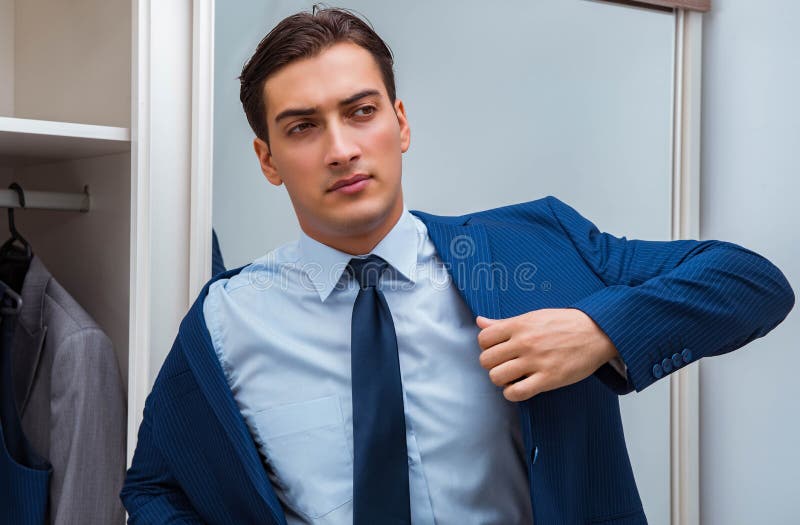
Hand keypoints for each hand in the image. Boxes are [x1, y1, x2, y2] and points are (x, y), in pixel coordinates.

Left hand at [476, 308, 619, 401]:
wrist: (597, 332)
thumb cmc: (565, 323)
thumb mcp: (533, 316)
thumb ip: (504, 322)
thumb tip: (480, 321)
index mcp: (519, 325)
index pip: (483, 338)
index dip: (487, 347)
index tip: (498, 350)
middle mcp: (524, 342)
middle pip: (486, 360)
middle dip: (492, 365)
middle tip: (505, 365)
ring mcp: (536, 361)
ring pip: (497, 377)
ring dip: (501, 380)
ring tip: (512, 377)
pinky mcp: (548, 379)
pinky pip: (517, 393)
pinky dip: (513, 393)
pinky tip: (520, 387)